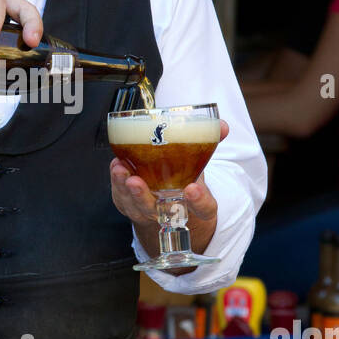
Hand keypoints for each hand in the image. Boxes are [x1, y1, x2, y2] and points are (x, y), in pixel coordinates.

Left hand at [109, 119, 229, 262]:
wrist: (170, 198)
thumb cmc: (185, 176)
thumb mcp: (200, 162)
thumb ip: (210, 143)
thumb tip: (222, 126)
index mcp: (196, 204)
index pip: (203, 209)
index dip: (199, 201)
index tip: (192, 189)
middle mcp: (171, 212)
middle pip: (158, 211)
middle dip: (144, 198)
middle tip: (136, 182)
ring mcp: (148, 211)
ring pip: (134, 206)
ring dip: (124, 189)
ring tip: (119, 169)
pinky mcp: (130, 205)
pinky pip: (121, 199)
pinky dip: (116, 184)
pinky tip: (116, 167)